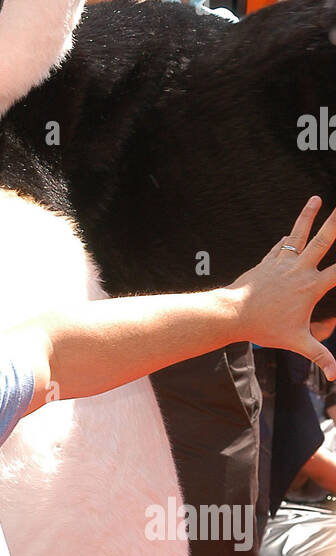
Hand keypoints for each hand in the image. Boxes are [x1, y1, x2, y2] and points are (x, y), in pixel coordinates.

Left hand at [231, 197, 335, 376]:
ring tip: (316, 198)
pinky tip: (292, 232)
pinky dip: (288, 238)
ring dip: (308, 215)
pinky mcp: (267, 261)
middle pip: (323, 241)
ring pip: (299, 234)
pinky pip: (281, 246)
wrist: (232, 313)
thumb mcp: (296, 342)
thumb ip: (319, 356)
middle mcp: (299, 269)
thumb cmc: (264, 328)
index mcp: (311, 286)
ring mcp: (282, 262)